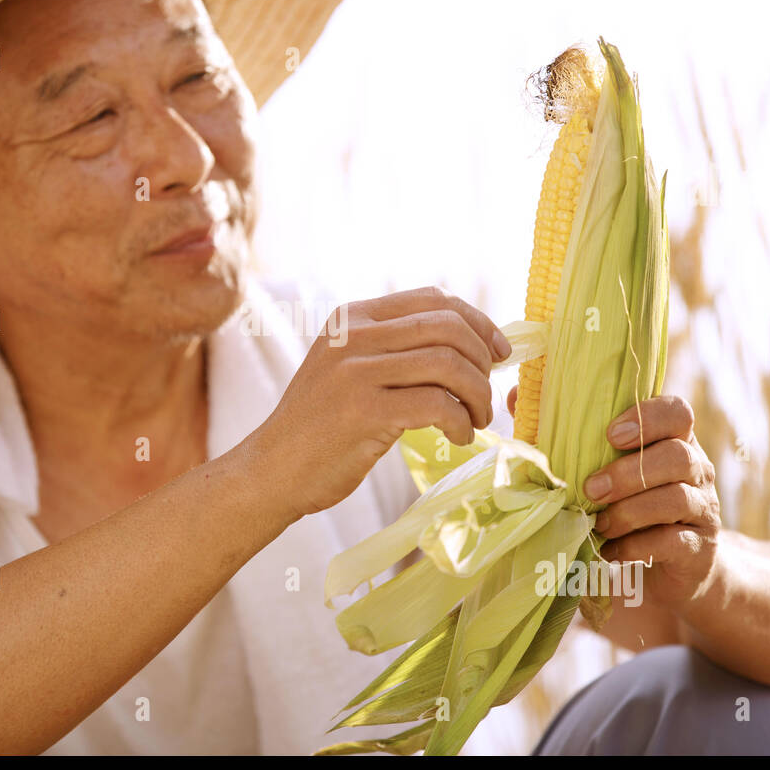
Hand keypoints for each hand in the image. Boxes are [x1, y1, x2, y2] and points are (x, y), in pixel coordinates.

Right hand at [251, 286, 509, 521]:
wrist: (272, 470)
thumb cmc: (320, 426)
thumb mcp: (347, 368)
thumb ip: (393, 348)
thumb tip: (470, 341)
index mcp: (351, 317)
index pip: (432, 299)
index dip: (478, 322)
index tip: (498, 353)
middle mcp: (353, 336)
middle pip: (447, 327)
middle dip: (482, 360)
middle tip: (486, 395)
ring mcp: (356, 372)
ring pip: (449, 364)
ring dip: (477, 395)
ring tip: (476, 420)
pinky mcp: (364, 412)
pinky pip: (437, 404)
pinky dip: (460, 421)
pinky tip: (457, 436)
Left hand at [581, 394, 721, 608]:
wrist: (670, 568)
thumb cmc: (624, 505)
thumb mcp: (599, 468)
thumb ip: (560, 433)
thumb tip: (515, 396)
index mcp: (672, 440)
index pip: (678, 411)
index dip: (647, 417)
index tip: (610, 434)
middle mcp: (695, 469)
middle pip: (678, 455)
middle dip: (629, 472)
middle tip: (591, 488)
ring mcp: (702, 508)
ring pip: (678, 497)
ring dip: (631, 510)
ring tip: (599, 522)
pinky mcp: (699, 548)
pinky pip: (674, 541)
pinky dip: (637, 547)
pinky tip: (611, 551)